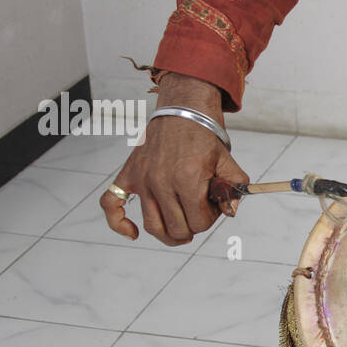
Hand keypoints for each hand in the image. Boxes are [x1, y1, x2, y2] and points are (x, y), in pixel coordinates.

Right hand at [99, 73, 249, 244]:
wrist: (183, 111)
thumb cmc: (203, 137)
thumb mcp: (227, 161)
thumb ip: (234, 188)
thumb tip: (231, 211)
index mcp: (188, 178)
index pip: (199, 222)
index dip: (210, 220)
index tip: (212, 207)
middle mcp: (162, 181)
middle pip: (177, 228)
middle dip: (193, 227)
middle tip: (198, 214)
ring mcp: (143, 179)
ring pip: (152, 225)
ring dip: (168, 235)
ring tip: (180, 232)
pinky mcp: (129, 175)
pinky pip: (111, 204)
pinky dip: (118, 223)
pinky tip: (132, 233)